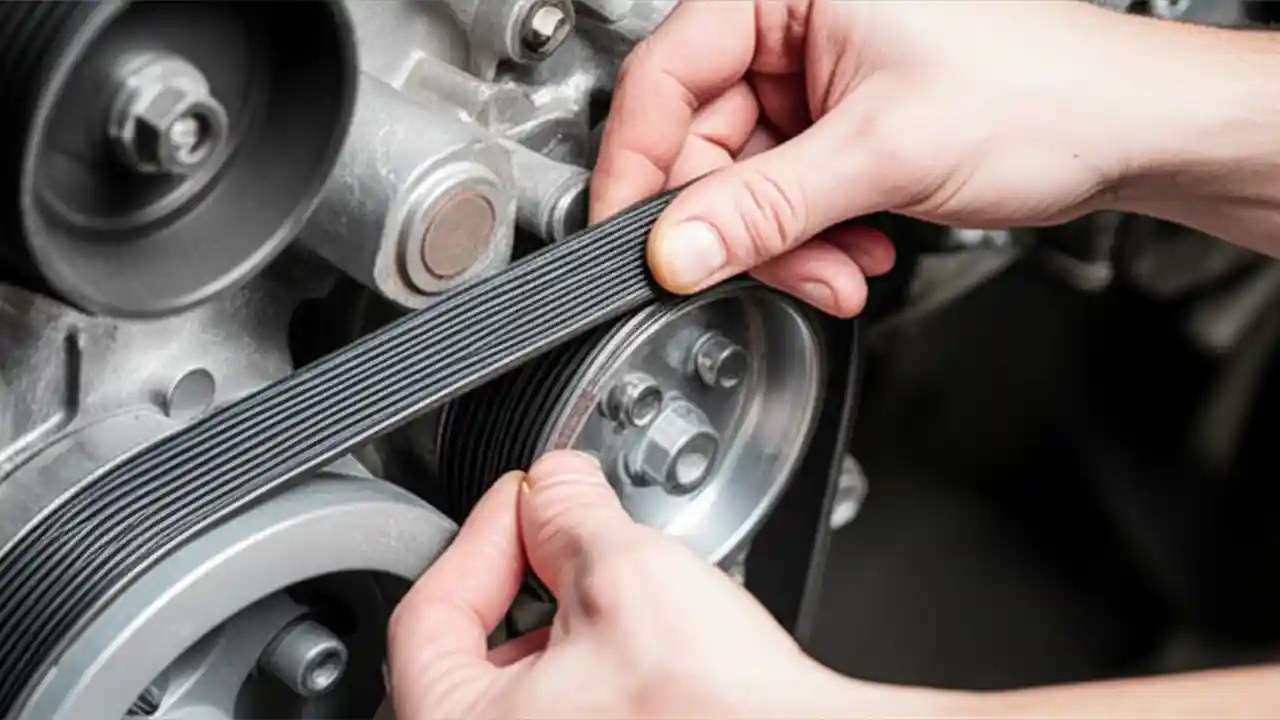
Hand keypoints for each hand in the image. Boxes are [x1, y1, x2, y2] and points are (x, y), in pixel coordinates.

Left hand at [386, 450, 941, 717]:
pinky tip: (654, 644)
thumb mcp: (626, 575)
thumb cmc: (713, 713)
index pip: (432, 612)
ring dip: (576, 621)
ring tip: (630, 589)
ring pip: (536, 681)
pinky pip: (580, 709)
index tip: (525, 501)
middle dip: (533, 576)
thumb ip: (570, 512)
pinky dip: (604, 667)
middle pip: (479, 647)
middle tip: (576, 533)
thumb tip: (556, 480)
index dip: (483, 535)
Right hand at [591, 0, 1160, 316]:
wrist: (1127, 127)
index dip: (640, 165)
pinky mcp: (838, 119)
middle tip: (771, 269)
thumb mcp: (882, 153)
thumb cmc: (1042, 92)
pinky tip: (857, 247)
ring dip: (784, 242)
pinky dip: (811, 235)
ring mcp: (816, 75)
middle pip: (704, 140)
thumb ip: (764, 209)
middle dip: (740, 225)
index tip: (634, 236)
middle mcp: (795, 23)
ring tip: (842, 265)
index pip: (666, 76)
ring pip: (745, 178)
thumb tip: (676, 248)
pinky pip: (786, 190)